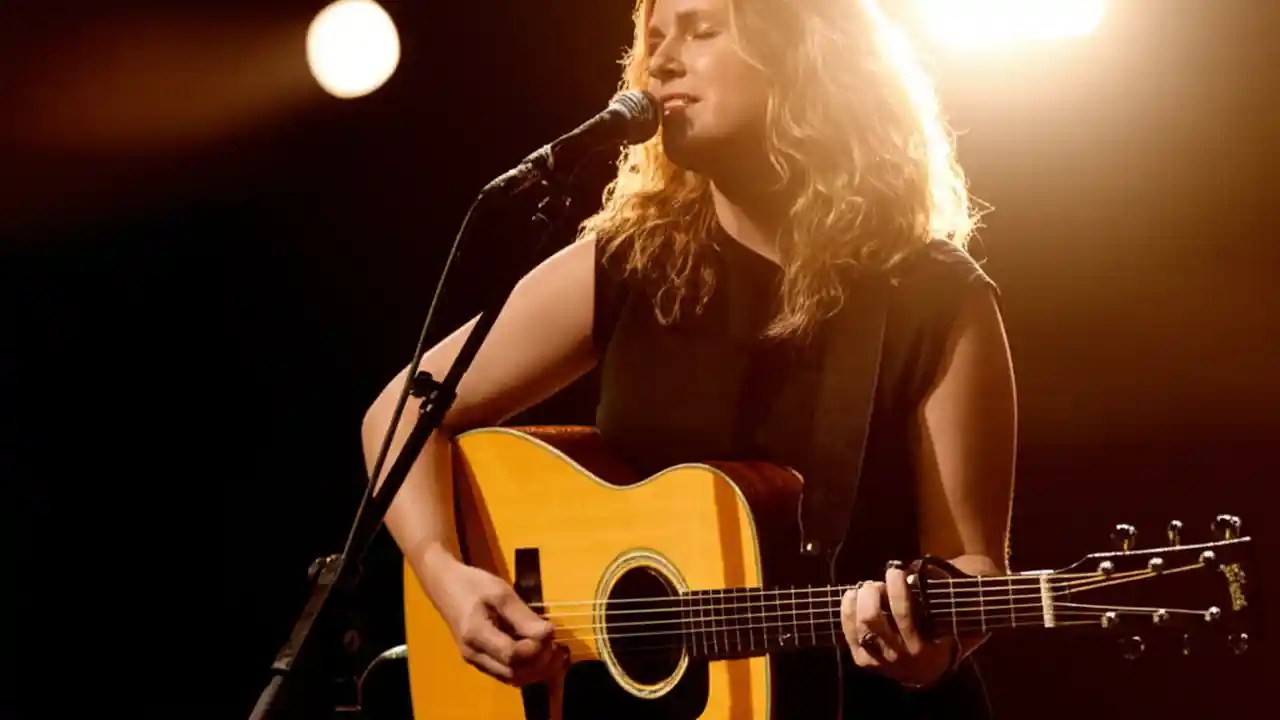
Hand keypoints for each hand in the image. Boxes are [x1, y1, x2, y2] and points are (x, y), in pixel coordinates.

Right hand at [426, 555, 567, 685]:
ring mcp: (476, 660)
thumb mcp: (500, 592)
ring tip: (557, 653)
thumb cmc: (473, 584)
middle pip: (513, 673)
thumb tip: (548, 634)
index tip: (551, 631)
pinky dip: (528, 669)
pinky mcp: (481, 660)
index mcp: (475, 634)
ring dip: (537, 671)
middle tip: (559, 645)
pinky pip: (507, 673)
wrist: (445, 586)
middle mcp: (474, 654)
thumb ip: (523, 615)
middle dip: (541, 664)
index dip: (535, 648)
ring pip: (512, 678)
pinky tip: (543, 656)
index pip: (511, 654)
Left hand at [840, 562, 954, 687]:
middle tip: (877, 585)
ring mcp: (876, 658)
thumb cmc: (934, 642)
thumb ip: (930, 604)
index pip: (902, 612)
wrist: (923, 674)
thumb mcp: (942, 627)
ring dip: (858, 598)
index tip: (895, 572)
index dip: (895, 587)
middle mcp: (895, 654)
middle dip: (871, 593)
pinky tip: (853, 597)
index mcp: (917, 646)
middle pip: (871, 617)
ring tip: (866, 590)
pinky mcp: (862, 659)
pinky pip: (848, 630)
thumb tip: (911, 576)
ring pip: (857, 623)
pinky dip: (847, 609)